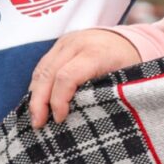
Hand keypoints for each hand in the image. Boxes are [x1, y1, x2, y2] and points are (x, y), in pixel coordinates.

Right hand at [28, 28, 144, 127]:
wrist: (126, 39)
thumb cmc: (128, 64)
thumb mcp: (124, 79)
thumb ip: (107, 95)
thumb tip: (87, 121)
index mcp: (96, 53)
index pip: (67, 77)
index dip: (59, 100)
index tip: (60, 119)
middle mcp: (77, 44)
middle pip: (48, 73)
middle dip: (39, 101)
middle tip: (38, 124)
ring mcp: (65, 42)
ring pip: (41, 69)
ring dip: (35, 95)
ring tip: (35, 117)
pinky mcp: (59, 45)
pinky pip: (42, 66)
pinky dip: (38, 86)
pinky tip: (38, 102)